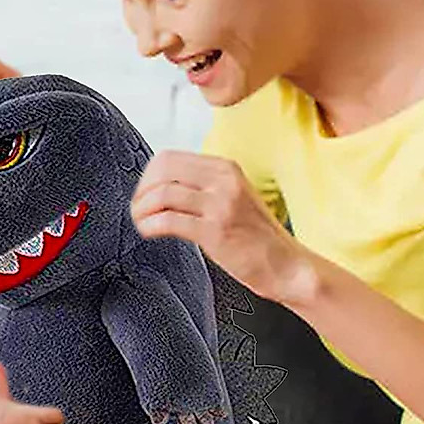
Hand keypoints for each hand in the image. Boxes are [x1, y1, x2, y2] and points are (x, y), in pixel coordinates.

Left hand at [130, 151, 319, 305]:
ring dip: (142, 210)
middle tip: (137, 210)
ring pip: (162, 193)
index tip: (143, 196)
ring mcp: (220, 204)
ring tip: (141, 223)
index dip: (147, 177)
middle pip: (162, 171)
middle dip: (141, 191)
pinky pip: (168, 220)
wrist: (286, 265)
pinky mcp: (215, 230)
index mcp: (225, 168)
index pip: (170, 158)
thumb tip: (160, 186)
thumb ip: (202, 187)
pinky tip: (148, 233)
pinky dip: (150, 226)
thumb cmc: (255, 237)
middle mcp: (223, 180)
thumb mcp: (231, 197)